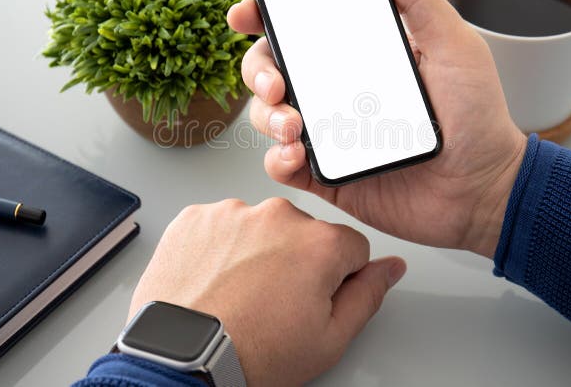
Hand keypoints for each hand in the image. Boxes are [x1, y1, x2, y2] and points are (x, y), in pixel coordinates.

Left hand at [128, 197, 405, 386]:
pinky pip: (220, 224)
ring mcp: (233, 212)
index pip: (351, 246)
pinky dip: (219, 246)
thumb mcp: (329, 339)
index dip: (336, 277)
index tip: (312, 298)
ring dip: (255, 250)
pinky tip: (214, 279)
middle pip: (303, 233)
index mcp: (319, 243)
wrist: (180, 358)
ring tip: (237, 293)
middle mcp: (278, 216)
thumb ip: (368, 295)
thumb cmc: (250, 353)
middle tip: (271, 302)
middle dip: (295, 260)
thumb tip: (390, 268)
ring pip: (260, 226)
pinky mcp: (196, 216)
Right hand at [228, 0, 526, 257]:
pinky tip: (295, 154)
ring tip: (293, 125)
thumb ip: (420, 2)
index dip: (263, 16)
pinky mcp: (327, 174)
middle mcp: (335, 91)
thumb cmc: (476, 117)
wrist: (484, 188)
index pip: (298, 29)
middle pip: (269, 69)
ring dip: (266, 116)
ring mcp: (328, 133)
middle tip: (277, 82)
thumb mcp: (453, 48)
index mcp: (357, 56)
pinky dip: (277, 159)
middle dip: (258, 70)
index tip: (246, 13)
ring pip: (267, 116)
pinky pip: (282, 165)